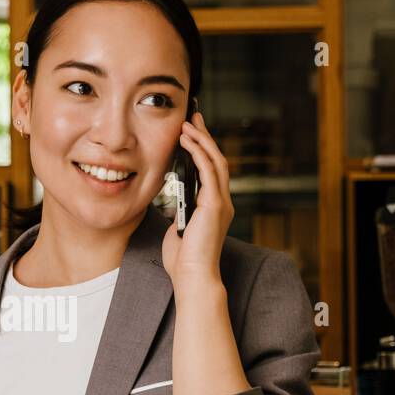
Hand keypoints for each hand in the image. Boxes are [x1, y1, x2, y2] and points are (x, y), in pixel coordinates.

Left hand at [160, 109, 233, 289]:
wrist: (192, 277)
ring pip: (216, 161)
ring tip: (188, 123)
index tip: (191, 133)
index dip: (203, 150)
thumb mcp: (178, 230)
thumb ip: (179, 214)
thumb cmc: (183, 261)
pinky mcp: (216, 205)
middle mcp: (222, 202)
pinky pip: (209, 171)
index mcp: (214, 208)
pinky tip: (187, 140)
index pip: (211, 172)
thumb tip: (172, 204)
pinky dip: (199, 152)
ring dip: (202, 140)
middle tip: (193, 117)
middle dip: (205, 137)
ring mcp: (221, 202)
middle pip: (217, 160)